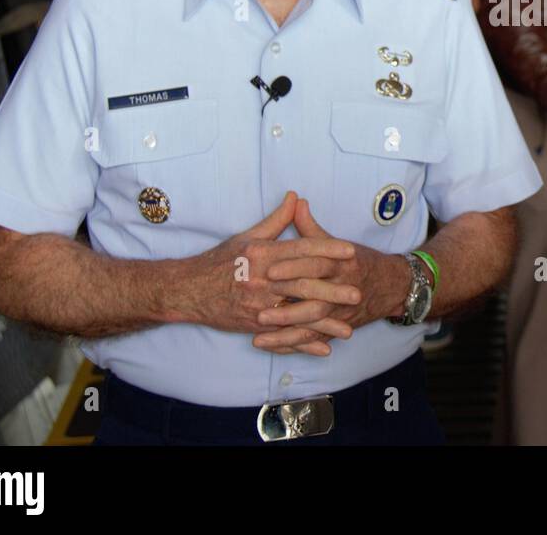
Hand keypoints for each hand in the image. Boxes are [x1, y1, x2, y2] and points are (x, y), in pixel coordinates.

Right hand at [181, 192, 356, 355]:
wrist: (187, 291)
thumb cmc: (220, 261)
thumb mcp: (247, 237)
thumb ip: (276, 219)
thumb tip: (296, 196)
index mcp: (262, 255)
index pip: (299, 250)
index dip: (326, 249)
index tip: (350, 251)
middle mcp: (261, 280)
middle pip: (302, 285)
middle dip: (332, 290)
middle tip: (358, 293)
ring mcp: (257, 306)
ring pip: (296, 315)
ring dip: (324, 324)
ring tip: (348, 330)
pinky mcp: (254, 326)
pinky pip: (283, 336)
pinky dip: (304, 344)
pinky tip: (324, 350)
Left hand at [252, 200, 409, 353]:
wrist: (392, 286)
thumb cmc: (360, 262)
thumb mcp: (339, 243)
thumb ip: (312, 228)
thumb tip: (295, 202)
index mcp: (343, 262)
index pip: (318, 263)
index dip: (295, 266)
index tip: (271, 269)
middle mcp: (345, 287)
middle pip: (315, 297)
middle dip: (288, 303)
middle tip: (259, 307)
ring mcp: (343, 310)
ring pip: (315, 322)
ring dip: (287, 328)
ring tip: (260, 329)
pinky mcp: (339, 326)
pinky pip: (315, 338)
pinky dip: (293, 343)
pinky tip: (269, 344)